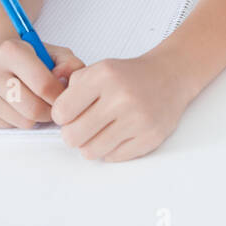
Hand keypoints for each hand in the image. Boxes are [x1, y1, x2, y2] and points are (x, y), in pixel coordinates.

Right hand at [0, 40, 83, 127]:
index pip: (44, 85)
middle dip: (51, 111)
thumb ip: (70, 64)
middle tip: (55, 105)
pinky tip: (21, 106)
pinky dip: (21, 121)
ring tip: (39, 103)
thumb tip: (64, 81)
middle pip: (33, 109)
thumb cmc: (30, 58)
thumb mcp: (55, 53)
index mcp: (10, 51)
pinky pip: (10, 128)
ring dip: (38, 118)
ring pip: (23, 122)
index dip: (61, 96)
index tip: (65, 96)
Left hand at [51, 52, 194, 161]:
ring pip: (91, 152)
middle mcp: (122, 97)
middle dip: (73, 133)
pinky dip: (112, 149)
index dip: (61, 116)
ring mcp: (138, 119)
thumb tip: (54, 114)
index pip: (61, 112)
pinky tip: (120, 134)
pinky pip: (113, 157)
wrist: (170, 76)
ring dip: (92, 144)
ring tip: (101, 130)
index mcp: (105, 76)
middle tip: (83, 126)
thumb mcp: (99, 68)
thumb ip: (72, 86)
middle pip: (73, 137)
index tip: (69, 114)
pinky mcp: (150, 137)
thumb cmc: (130, 76)